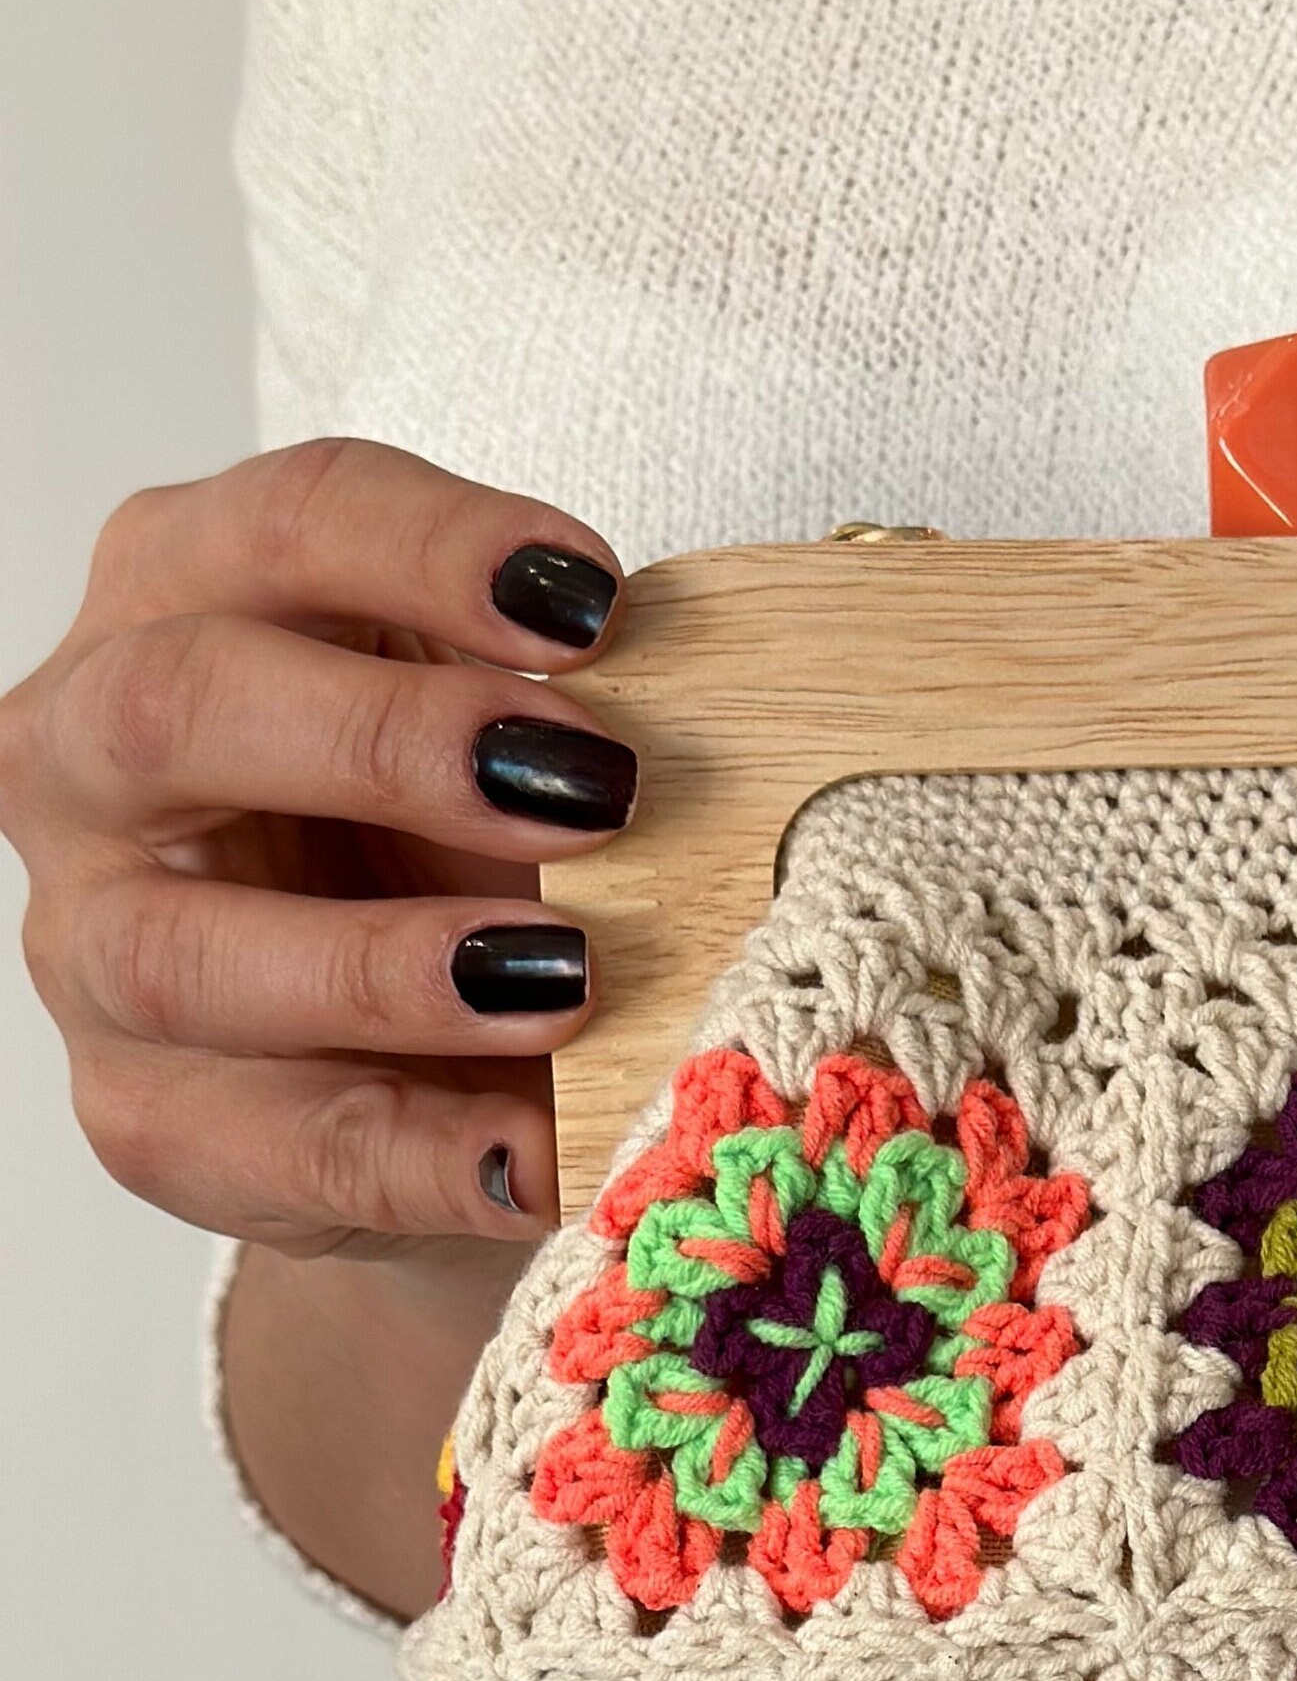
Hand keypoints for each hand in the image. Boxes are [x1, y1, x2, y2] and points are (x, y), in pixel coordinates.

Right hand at [5, 437, 639, 1605]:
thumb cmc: (480, 855)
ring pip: (185, 951)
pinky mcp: (155, 1120)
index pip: (287, 523)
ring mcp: (97, 947)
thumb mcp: (534, 743)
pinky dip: (425, 1157)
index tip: (595, 600)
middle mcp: (100, 754)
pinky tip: (544, 1154)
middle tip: (589, 785)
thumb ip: (608, 703)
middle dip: (391, 737)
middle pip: (183, 705)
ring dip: (388, 967)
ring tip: (567, 979)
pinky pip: (276, 1148)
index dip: (431, 549)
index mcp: (197, 596)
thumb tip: (814, 682)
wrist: (424, 1082)